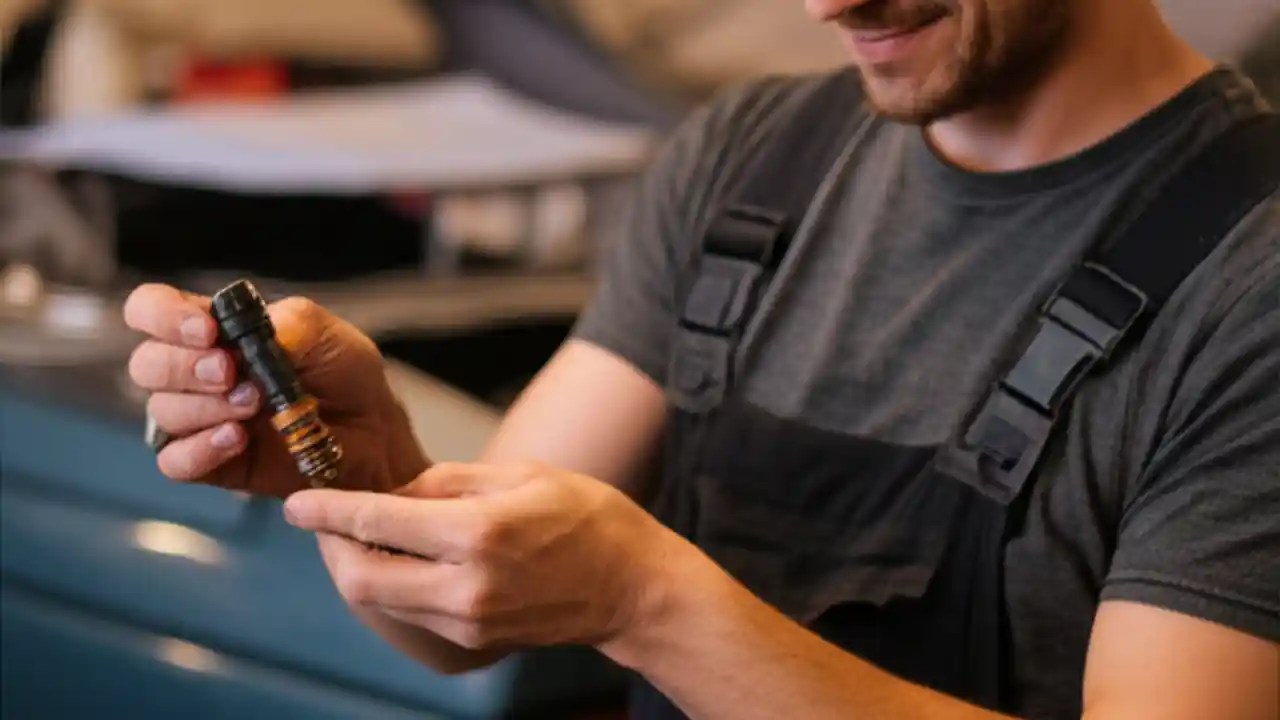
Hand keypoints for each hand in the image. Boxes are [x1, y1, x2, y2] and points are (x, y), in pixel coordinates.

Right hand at [124, 283, 426, 496]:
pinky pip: (174, 460)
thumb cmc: (346, 376)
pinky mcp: (210, 462)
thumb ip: (284, 324)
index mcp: (213, 329)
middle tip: (231, 372)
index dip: (161, 316)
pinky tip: (237, 439)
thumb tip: (242, 338)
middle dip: (184, 367)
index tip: (205, 331)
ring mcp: (199, 419)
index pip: (150, 309)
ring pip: (162, 411)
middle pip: (146, 364)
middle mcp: (195, 372)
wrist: (373, 434)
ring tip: (254, 406)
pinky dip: (200, 449)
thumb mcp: (326, 334)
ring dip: (205, 407)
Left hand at [282, 462, 693, 649]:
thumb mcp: (522, 473)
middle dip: (330, 546)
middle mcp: (465, 586)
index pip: (376, 521)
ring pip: (378, 600)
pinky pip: (409, 612)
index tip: (296, 501)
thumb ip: (449, 481)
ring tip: (365, 533)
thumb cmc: (588, 517)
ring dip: (358, 567)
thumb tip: (394, 492)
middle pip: (358, 577)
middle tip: (326, 519)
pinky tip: (404, 557)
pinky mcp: (472, 640)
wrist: (633, 587)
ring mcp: (467, 622)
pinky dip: (391, 584)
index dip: (325, 511)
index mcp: (479, 533)